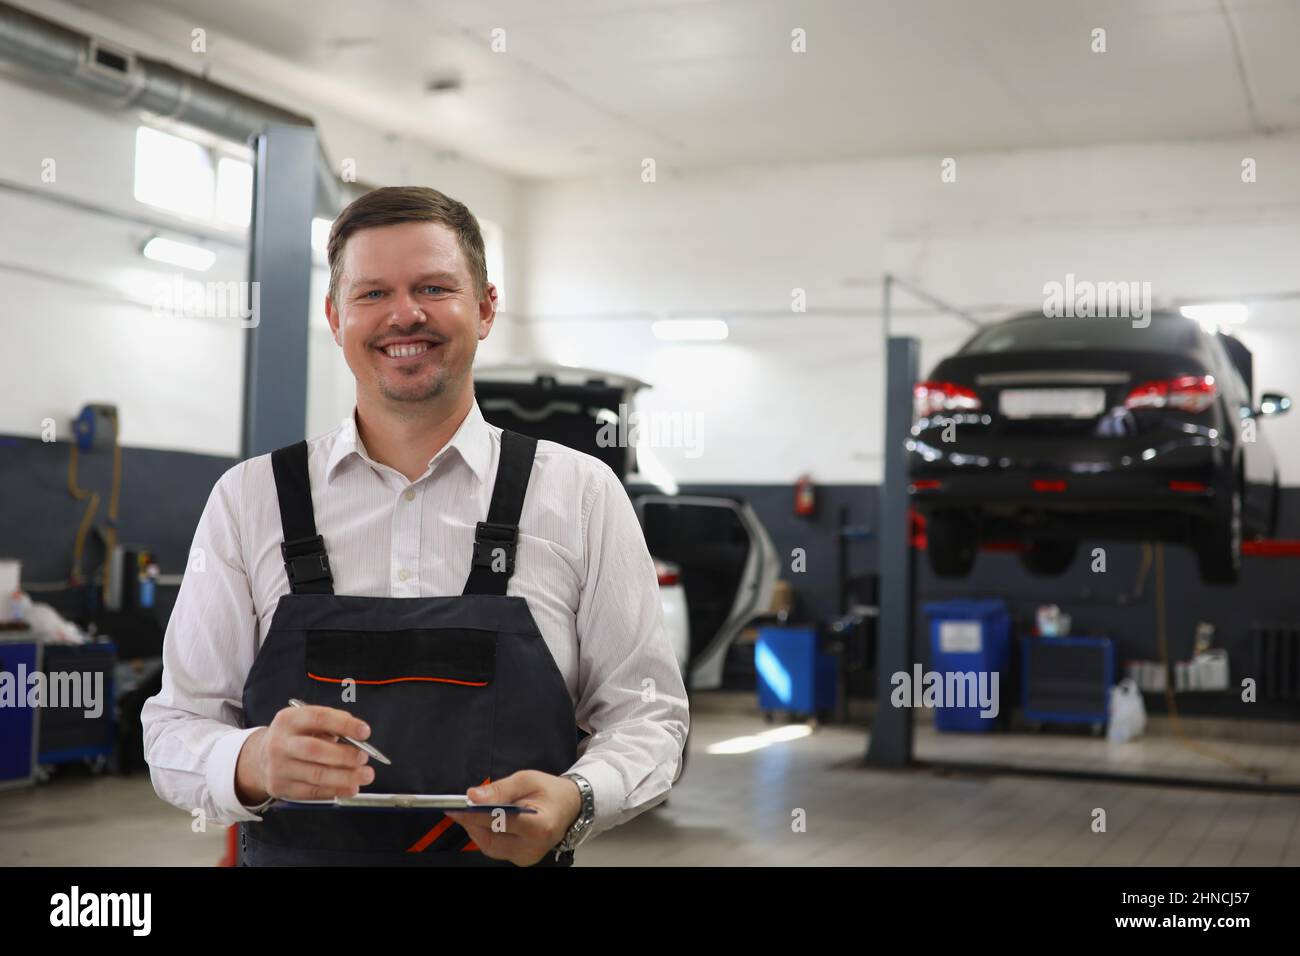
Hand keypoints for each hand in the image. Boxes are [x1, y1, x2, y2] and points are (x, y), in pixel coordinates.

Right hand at [234, 704, 373, 804]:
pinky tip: (350, 788)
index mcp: (289, 719)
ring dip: (345, 777)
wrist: (260, 758)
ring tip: (364, 775)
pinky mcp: (281, 787)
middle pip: (316, 750)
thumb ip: (331, 725)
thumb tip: (359, 738)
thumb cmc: (294, 737)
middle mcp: (280, 743)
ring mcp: (278, 767)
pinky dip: (335, 791)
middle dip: (345, 755)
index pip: (319, 717)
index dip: (345, 724)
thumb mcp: (306, 722)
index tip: (365, 732)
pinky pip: (312, 792)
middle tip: (364, 758)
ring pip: (316, 775)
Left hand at [442, 770, 582, 866]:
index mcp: (540, 826)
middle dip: (472, 822)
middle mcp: (534, 847)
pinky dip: (485, 834)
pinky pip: (495, 849)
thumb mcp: (526, 779)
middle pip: (491, 838)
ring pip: (489, 846)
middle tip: (460, 807)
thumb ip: (499, 789)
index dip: (475, 815)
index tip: (458, 807)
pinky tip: (484, 821)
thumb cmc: (550, 791)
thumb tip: (474, 796)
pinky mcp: (522, 860)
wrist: (569, 806)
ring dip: (476, 829)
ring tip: (471, 812)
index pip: (500, 822)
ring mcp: (527, 857)